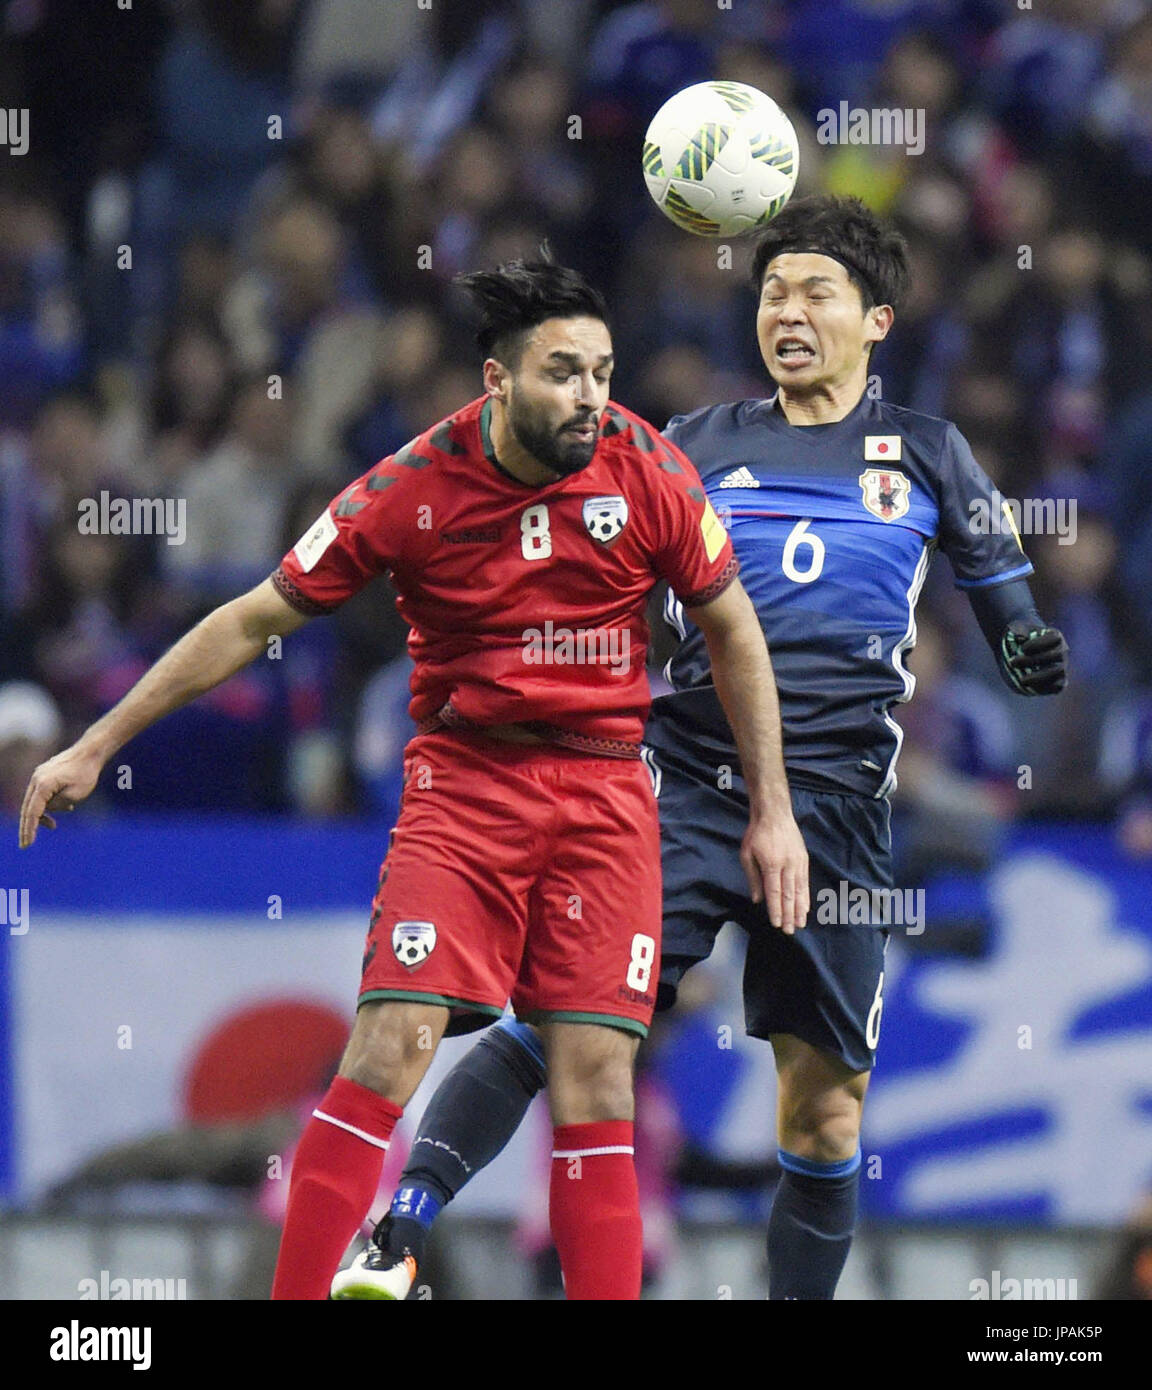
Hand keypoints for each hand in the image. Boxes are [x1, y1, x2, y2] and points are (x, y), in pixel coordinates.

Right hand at [19, 744, 104, 847]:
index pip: (32, 812)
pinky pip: (41, 794)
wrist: (90, 752)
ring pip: (34, 801)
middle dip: (28, 827)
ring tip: (54, 824)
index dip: (29, 830)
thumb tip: (47, 809)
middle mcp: (36, 779)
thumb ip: (58, 805)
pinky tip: (67, 808)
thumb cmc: (86, 773)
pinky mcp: (44, 774)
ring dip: (43, 814)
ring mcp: (39, 775)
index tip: (27, 844)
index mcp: (43, 785)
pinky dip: (49, 804)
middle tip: (27, 844)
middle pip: (27, 808)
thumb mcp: (75, 795)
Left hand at [740, 806, 808, 933]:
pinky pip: (805, 882)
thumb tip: (757, 900)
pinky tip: (805, 907)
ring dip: (800, 909)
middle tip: (790, 931)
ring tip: (800, 924)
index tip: (777, 924)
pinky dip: (806, 896)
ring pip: (800, 890)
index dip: (776, 910)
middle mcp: (787, 865)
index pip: (774, 893)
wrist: (775, 813)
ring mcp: (798, 862)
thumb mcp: (747, 854)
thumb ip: (753, 878)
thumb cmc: (757, 834)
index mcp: (771, 864)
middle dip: (789, 915)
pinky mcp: (804, 859)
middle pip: (789, 895)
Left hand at [1000, 620, 1067, 695]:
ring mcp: (1060, 667)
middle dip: (1034, 660)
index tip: (1023, 649)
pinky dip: (1045, 687)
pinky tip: (1028, 686)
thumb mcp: (1016, 630)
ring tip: (1021, 680)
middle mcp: (1061, 652)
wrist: (1018, 653)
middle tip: (1013, 662)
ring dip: (1040, 677)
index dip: (1040, 644)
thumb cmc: (1018, 638)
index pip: (1055, 639)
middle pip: (1056, 655)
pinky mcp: (1056, 683)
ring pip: (1059, 672)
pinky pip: (1057, 687)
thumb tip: (1020, 637)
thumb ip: (1018, 631)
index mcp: (1054, 636)